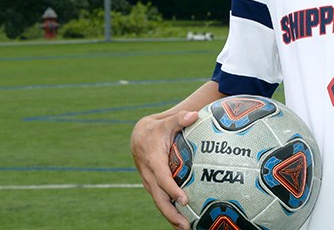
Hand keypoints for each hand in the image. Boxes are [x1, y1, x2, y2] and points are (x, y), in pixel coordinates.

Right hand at [131, 109, 198, 229]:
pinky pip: (160, 199)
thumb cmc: (156, 128)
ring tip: (185, 228)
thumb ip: (180, 118)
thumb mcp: (166, 121)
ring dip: (171, 216)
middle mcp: (148, 174)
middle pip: (159, 197)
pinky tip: (181, 221)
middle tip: (186, 225)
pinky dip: (169, 211)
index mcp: (152, 159)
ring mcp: (149, 181)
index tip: (184, 199)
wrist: (139, 135)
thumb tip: (194, 114)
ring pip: (159, 201)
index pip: (162, 178)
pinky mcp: (152, 185)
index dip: (172, 189)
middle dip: (171, 212)